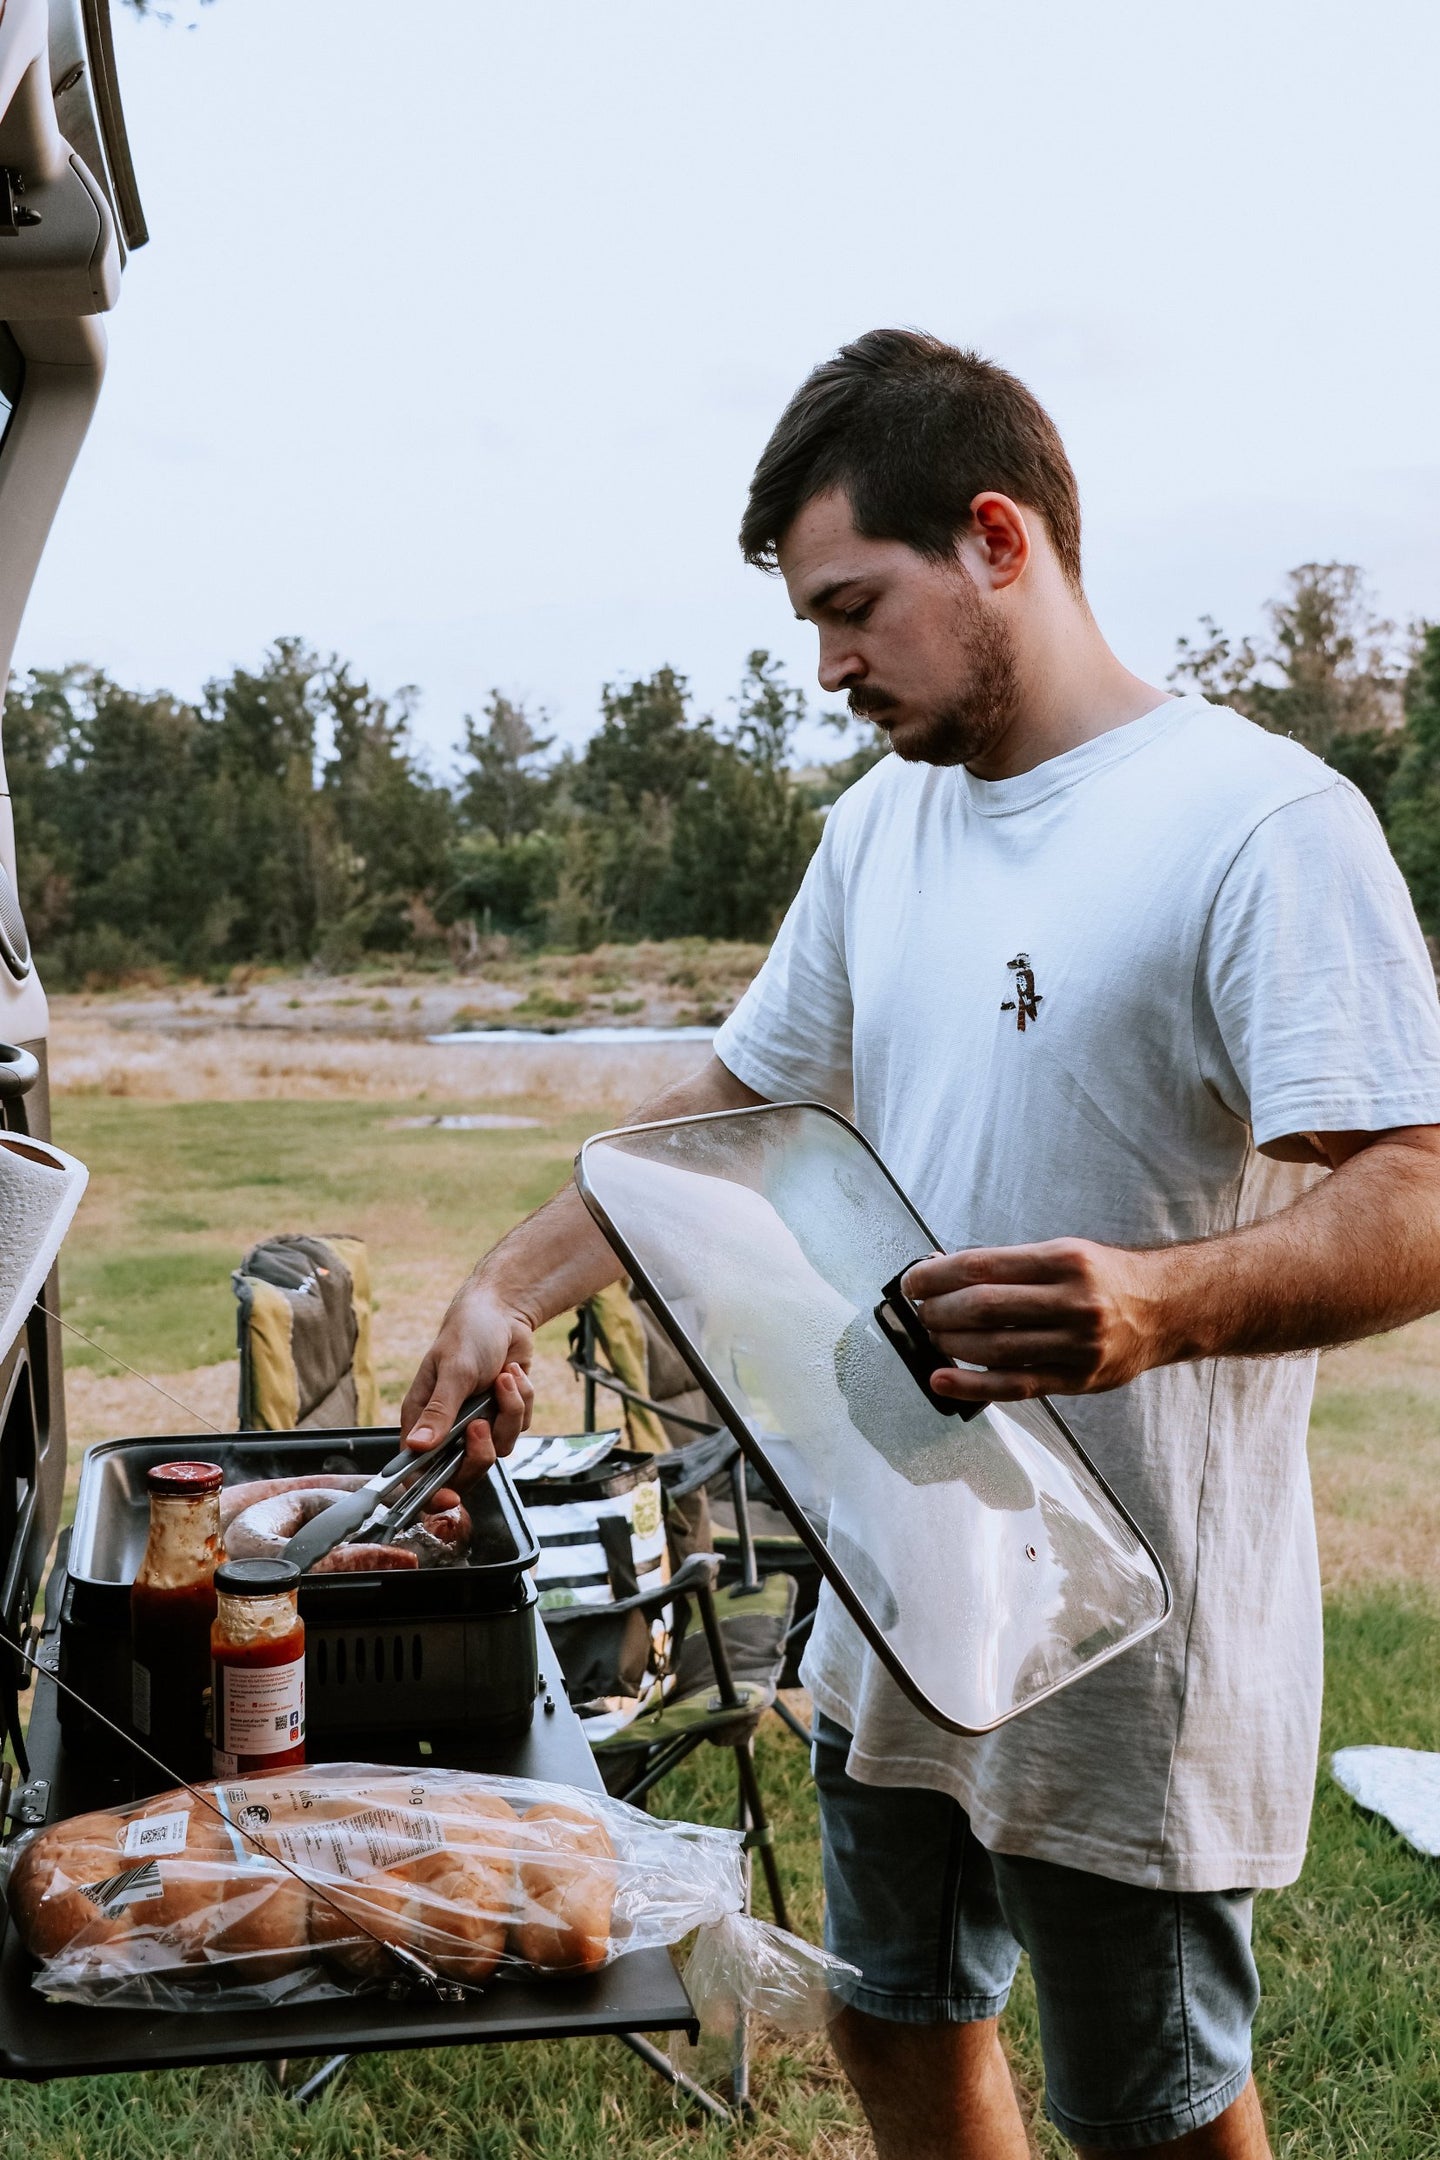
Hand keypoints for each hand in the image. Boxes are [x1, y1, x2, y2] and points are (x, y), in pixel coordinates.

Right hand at [400, 1277, 536, 1483]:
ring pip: (499, 1449)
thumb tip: (417, 1447)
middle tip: (482, 1423)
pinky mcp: (503, 1416)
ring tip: (502, 1379)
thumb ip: (439, 1411)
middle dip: (481, 1450)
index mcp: (421, 1420)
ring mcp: (477, 1424)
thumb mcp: (453, 1371)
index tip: (449, 1497)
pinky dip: (521, 1400)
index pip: (417, 1472)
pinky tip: (512, 1374)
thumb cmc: (467, 1335)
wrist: (504, 1314)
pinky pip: (519, 1427)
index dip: (430, 1492)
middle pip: (465, 1471)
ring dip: (508, 1411)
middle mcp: (447, 1429)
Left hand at [901, 1239, 1168, 1403]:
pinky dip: (971, 1384)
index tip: (913, 1281)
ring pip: (994, 1348)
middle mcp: (1073, 1301)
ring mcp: (1076, 1345)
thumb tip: (942, 1272)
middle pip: (985, 1307)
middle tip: (920, 1310)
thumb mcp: (1064, 1253)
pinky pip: (1014, 1385)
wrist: (1166, 1309)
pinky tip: (941, 1378)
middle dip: (939, 1310)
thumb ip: (1008, 1266)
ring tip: (931, 1336)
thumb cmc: (1105, 1278)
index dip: (937, 1275)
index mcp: (1065, 1260)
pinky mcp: (1076, 1380)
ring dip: (949, 1343)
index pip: (983, 1266)